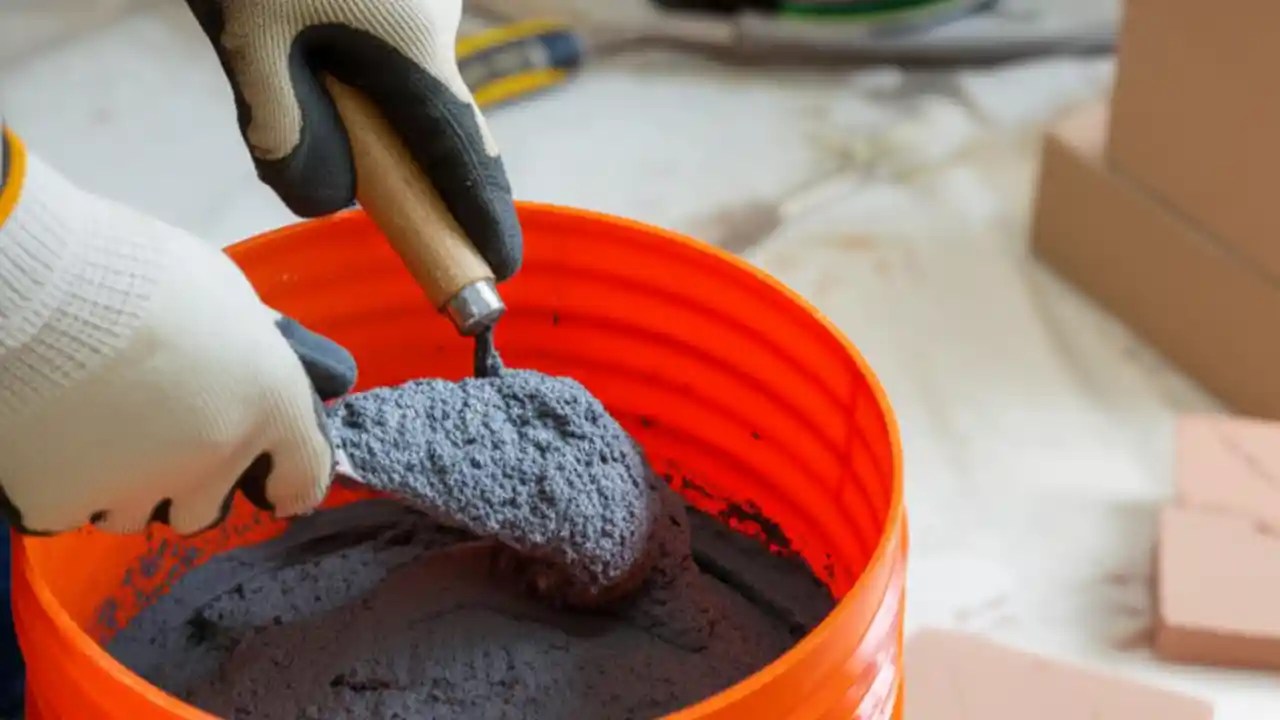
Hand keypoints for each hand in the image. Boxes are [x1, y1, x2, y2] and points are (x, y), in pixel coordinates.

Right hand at [0, 134, 356, 535]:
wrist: (34, 285)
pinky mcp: (63, 504)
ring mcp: (137, 490)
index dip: (291, 484)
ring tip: (93, 431)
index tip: (274, 489)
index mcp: (269, 403)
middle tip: (153, 438)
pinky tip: (49, 438)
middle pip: (206, 509)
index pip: (306, 475)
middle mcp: (214, 460)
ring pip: (133, 515)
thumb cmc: (137, 271)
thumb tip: (262, 366)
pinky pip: (67, 508)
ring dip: (123, 486)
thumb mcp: (223, 294)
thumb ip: (251, 347)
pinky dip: (61, 483)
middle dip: (186, 484)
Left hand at [186, 0, 521, 280]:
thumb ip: (285, 130)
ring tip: (287, 66)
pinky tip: (296, 32)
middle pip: (431, 121)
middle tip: (385, 194)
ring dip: (361, 101)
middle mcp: (433, 26)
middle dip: (412, 165)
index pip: (461, 158)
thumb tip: (325, 201)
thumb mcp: (251, 37)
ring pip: (399, 79)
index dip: (480, 219)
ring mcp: (422, 2)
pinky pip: (384, 43)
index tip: (502, 271)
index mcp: (412, 51)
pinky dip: (352, 64)